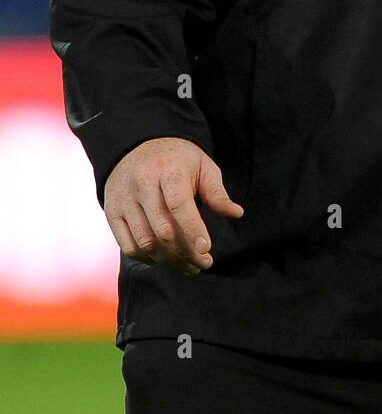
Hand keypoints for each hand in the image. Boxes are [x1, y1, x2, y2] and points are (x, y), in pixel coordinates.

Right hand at [104, 137, 243, 275]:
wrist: (138, 147)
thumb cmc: (178, 161)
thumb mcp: (203, 166)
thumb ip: (217, 192)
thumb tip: (236, 214)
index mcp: (168, 169)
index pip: (178, 204)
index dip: (192, 229)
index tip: (206, 249)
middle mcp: (141, 183)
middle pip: (162, 229)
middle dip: (186, 252)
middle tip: (204, 263)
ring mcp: (124, 199)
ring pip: (145, 242)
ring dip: (169, 261)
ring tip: (189, 266)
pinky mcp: (112, 213)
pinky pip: (128, 246)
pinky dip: (148, 259)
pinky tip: (165, 259)